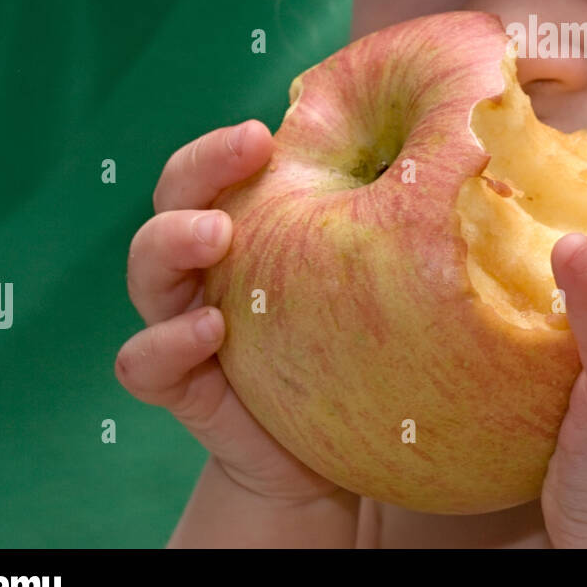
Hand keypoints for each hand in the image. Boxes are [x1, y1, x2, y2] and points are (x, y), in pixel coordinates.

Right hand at [116, 120, 345, 505]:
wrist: (317, 454)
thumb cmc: (350, 344)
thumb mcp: (365, 278)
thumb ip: (379, 228)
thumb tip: (442, 164)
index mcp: (242, 228)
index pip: (213, 170)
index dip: (227, 147)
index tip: (267, 133)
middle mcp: (203, 267)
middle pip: (172, 200)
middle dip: (204, 168)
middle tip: (252, 150)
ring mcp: (183, 323)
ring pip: (147, 271)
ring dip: (176, 241)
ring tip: (220, 233)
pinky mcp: (182, 387)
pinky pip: (143, 362)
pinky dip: (168, 342)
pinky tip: (212, 329)